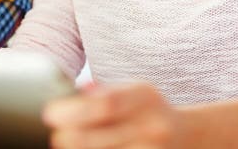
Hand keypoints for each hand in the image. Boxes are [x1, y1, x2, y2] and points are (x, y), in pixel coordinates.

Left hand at [43, 83, 184, 148]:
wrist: (186, 135)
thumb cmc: (148, 111)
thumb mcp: (132, 93)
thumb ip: (102, 92)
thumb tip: (67, 94)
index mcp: (145, 98)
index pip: (106, 105)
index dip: (74, 111)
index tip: (50, 114)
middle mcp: (152, 126)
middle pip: (100, 138)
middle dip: (69, 138)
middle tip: (55, 136)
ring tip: (67, 145)